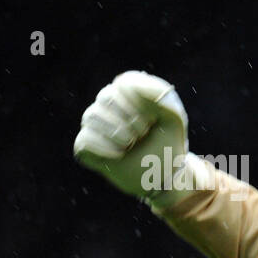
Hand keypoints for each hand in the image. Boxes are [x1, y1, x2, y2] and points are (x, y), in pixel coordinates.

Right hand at [73, 71, 211, 211]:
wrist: (162, 175)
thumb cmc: (167, 144)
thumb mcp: (173, 120)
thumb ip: (160, 96)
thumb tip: (125, 82)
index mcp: (128, 92)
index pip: (125, 83)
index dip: (141, 104)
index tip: (153, 120)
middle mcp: (107, 103)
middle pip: (106, 97)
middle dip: (131, 120)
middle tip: (143, 134)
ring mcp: (94, 123)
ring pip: (91, 116)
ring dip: (119, 134)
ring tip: (131, 144)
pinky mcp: (85, 144)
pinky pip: (84, 140)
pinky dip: (105, 149)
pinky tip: (119, 154)